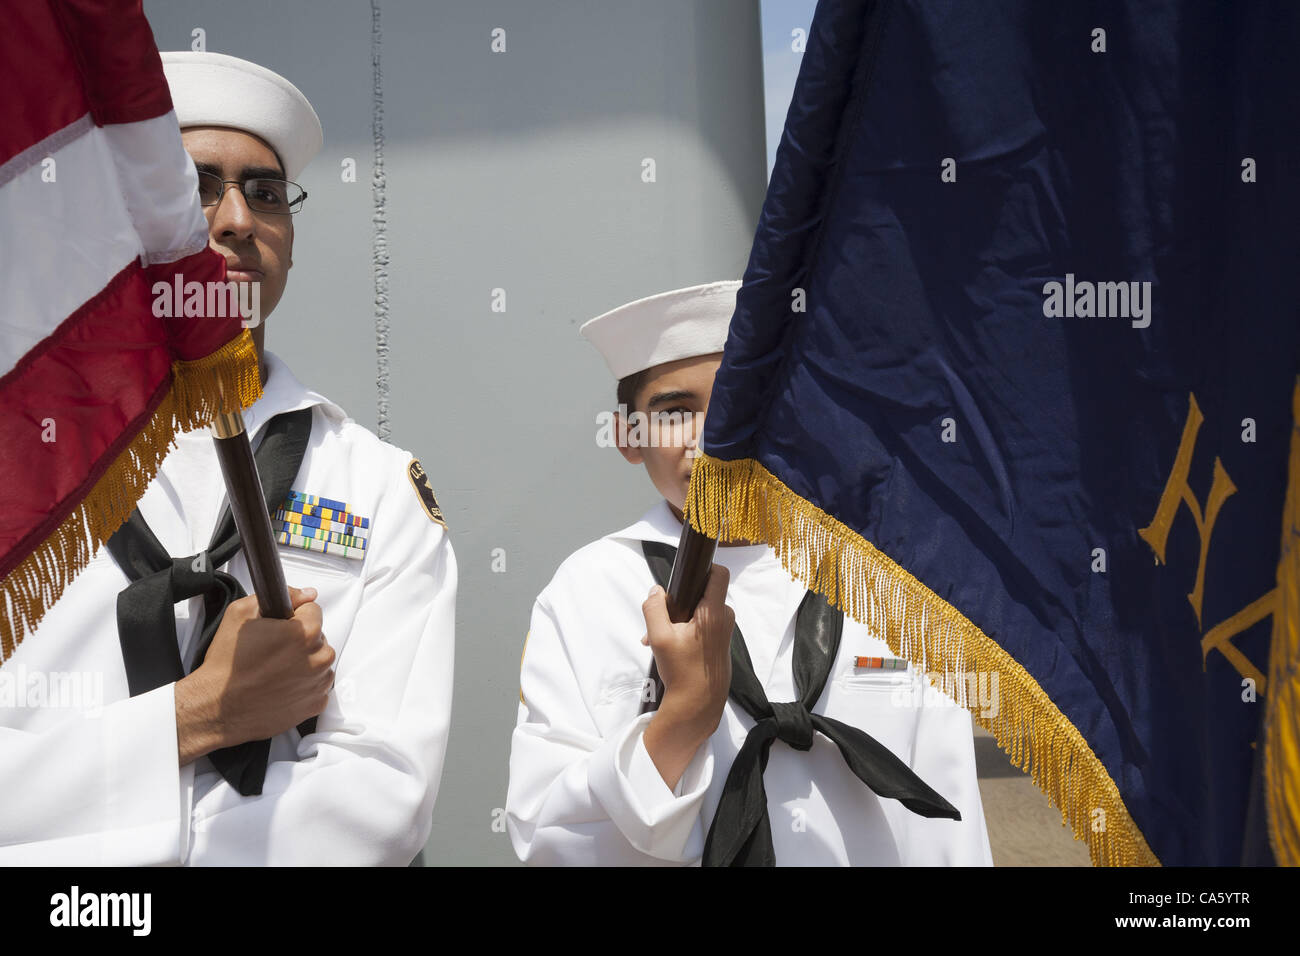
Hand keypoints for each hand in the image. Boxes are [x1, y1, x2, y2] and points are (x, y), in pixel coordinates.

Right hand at [175, 586, 333, 765]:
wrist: (217, 708)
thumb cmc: (227, 665)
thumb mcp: (241, 613)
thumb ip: (282, 595)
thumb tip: (307, 594)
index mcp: (305, 633)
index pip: (313, 610)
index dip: (293, 616)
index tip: (279, 627)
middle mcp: (319, 659)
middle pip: (319, 638)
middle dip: (299, 640)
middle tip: (272, 651)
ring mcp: (319, 684)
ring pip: (320, 662)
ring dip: (304, 662)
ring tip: (275, 670)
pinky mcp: (315, 704)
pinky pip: (318, 686)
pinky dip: (304, 685)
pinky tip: (281, 686)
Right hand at [640, 566, 733, 788]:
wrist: (698, 704)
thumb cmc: (682, 671)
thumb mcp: (659, 638)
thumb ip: (654, 609)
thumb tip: (655, 590)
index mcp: (714, 612)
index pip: (718, 574)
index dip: (703, 567)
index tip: (684, 575)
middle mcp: (724, 618)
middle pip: (702, 593)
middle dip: (679, 601)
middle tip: (660, 620)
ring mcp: (724, 631)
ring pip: (699, 611)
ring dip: (678, 619)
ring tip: (658, 639)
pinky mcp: (720, 642)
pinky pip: (702, 625)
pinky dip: (685, 630)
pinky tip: (668, 648)